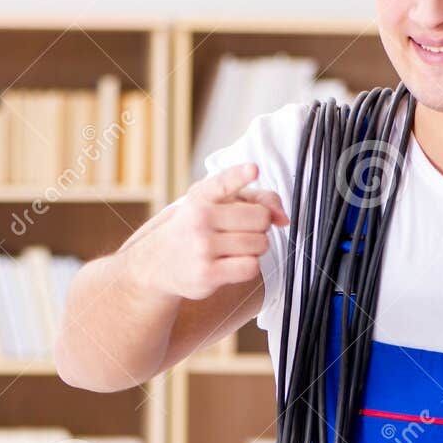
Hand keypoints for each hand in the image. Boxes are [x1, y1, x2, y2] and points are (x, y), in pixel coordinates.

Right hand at [136, 162, 288, 300]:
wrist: (158, 262)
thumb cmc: (195, 229)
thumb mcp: (216, 204)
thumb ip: (257, 199)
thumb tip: (283, 218)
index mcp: (201, 196)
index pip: (224, 182)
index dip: (241, 175)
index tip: (253, 170)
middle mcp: (199, 219)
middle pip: (260, 218)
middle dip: (260, 226)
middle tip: (242, 230)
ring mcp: (202, 247)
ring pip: (260, 243)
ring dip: (255, 247)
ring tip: (235, 248)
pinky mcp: (208, 273)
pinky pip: (251, 267)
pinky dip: (250, 266)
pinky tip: (233, 263)